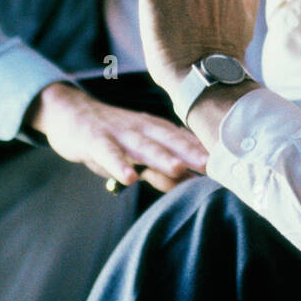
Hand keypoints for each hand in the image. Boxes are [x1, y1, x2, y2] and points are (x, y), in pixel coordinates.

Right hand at [25, 81, 206, 191]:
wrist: (70, 113)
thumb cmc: (110, 137)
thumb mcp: (137, 155)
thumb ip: (160, 172)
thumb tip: (187, 187)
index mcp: (156, 130)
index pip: (186, 141)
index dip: (206, 152)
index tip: (230, 163)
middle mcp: (142, 128)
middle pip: (170, 140)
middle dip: (192, 152)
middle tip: (214, 165)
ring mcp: (119, 133)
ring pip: (143, 145)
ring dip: (161, 157)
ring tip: (179, 169)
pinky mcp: (94, 139)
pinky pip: (108, 153)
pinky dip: (119, 164)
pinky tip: (130, 178)